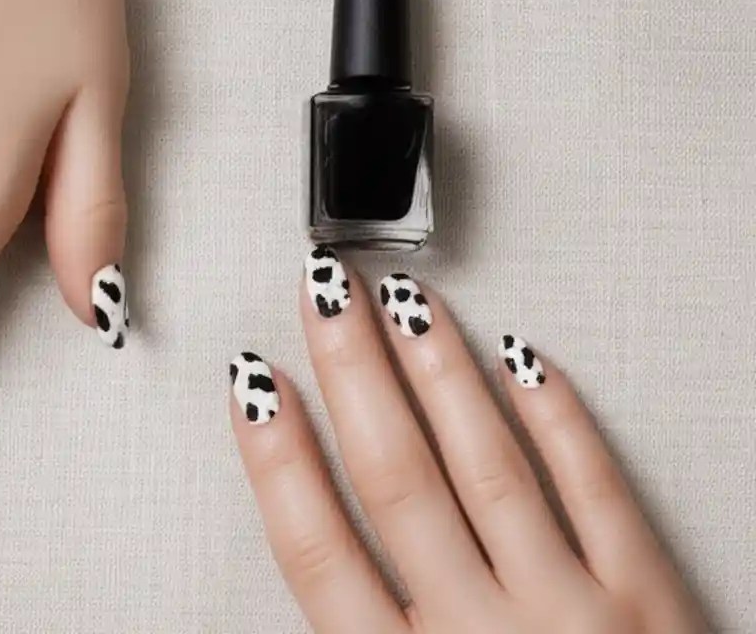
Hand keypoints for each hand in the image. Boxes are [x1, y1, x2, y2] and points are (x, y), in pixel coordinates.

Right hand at [228, 248, 706, 632]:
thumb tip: (310, 560)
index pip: (317, 545)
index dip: (276, 457)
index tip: (252, 387)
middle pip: (395, 479)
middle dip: (350, 376)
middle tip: (323, 297)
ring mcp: (569, 610)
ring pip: (487, 464)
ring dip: (437, 375)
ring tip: (403, 305)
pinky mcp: (648, 598)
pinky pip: (596, 488)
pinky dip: (557, 418)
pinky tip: (524, 360)